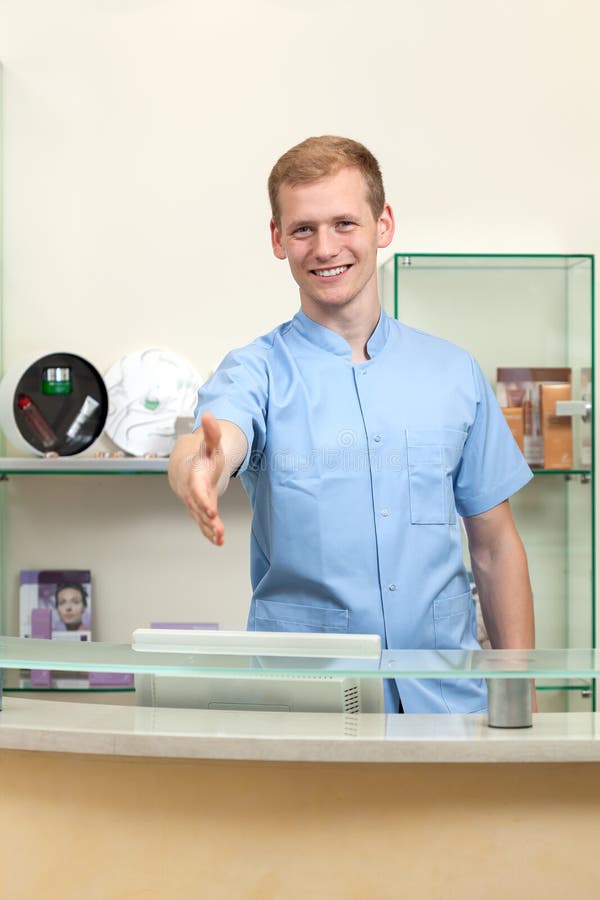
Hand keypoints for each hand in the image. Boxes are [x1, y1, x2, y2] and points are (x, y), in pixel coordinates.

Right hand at [169, 412, 225, 544]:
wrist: (183, 466)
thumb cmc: (199, 456)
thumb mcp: (208, 444)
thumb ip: (211, 433)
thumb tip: (209, 415)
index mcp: (194, 477)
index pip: (197, 490)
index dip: (203, 500)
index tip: (211, 509)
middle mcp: (192, 492)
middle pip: (199, 507)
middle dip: (207, 518)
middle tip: (217, 527)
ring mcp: (194, 503)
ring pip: (200, 518)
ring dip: (209, 529)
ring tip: (219, 538)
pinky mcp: (199, 510)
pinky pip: (203, 523)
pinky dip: (210, 533)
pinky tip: (218, 541)